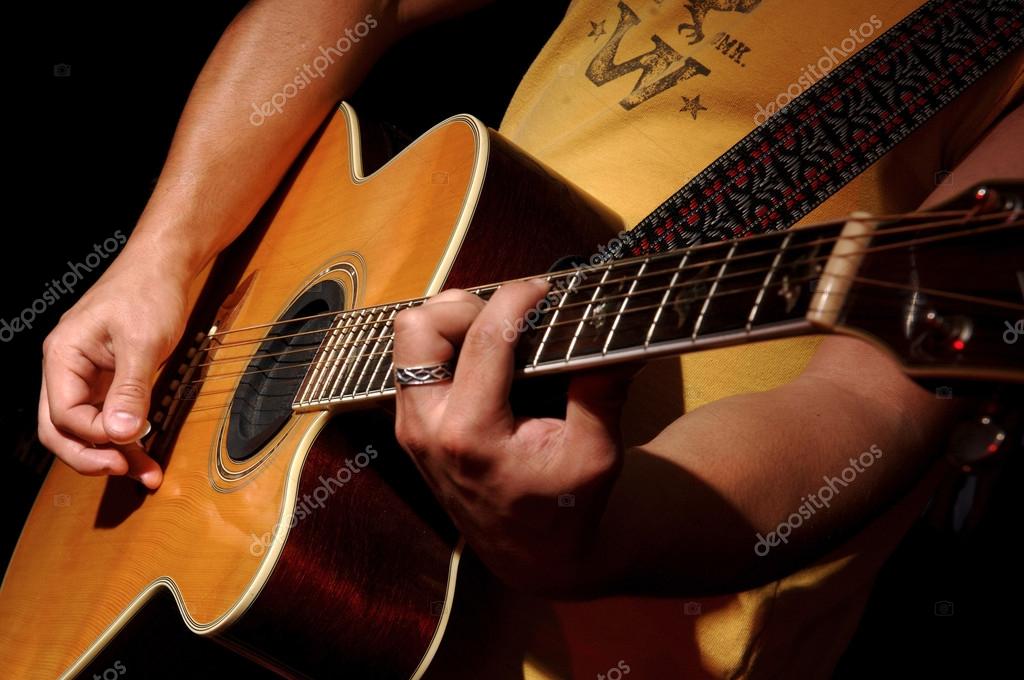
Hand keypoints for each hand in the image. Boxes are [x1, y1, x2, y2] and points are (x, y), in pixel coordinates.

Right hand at [38, 245, 190, 488]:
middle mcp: (68, 370)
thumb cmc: (148, 291)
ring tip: (147, 475)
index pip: (63, 414)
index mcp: (62, 357)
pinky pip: (112, 418)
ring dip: (115, 454)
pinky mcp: (111, 381)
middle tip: (124, 471)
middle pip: (63, 430)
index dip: (93, 436)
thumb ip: (131, 389)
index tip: (127, 443)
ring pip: (89, 429)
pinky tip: (147, 456)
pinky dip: (129, 437)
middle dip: (92, 456)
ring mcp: (89, 377)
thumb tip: (121, 432)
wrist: (165, 267)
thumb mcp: (143, 342)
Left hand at [392, 280, 633, 592]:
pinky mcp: (412, 426)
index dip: (515, 300)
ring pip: (409, 339)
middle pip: (419, 327)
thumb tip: (615, 328)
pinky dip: (445, 345)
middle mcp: (427, 428)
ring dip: (451, 324)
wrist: (533, 556)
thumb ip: (601, 388)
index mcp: (470, 435)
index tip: (543, 289)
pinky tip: (484, 356)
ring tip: (498, 333)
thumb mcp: (596, 452)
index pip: (482, 339)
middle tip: (509, 319)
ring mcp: (412, 427)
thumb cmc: (567, 508)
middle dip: (465, 308)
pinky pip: (412, 362)